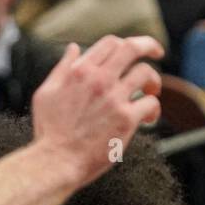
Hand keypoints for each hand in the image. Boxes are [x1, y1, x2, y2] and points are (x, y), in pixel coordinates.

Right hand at [31, 35, 163, 186]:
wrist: (56, 161)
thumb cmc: (49, 131)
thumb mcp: (46, 92)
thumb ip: (62, 68)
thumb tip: (73, 48)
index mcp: (80, 70)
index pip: (110, 43)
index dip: (123, 44)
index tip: (131, 51)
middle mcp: (99, 79)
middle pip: (132, 48)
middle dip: (149, 46)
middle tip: (157, 52)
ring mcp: (114, 98)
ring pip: (146, 73)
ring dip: (153, 79)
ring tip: (152, 90)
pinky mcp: (126, 119)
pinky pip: (150, 104)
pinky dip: (153, 108)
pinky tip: (148, 117)